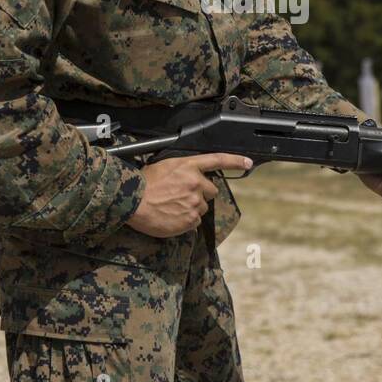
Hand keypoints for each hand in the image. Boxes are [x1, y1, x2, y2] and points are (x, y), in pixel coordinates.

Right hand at [128, 153, 252, 237]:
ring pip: (202, 207)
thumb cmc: (143, 184)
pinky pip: (194, 221)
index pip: (217, 160)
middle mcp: (196, 182)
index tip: (248, 163)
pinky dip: (185, 220)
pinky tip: (171, 216)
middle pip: (211, 190)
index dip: (235, 161)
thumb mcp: (164, 166)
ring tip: (172, 207)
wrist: (133, 202)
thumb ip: (182, 170)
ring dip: (192, 207)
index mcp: (188, 166)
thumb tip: (188, 176)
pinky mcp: (191, 219)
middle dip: (201, 193)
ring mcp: (195, 202)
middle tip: (182, 195)